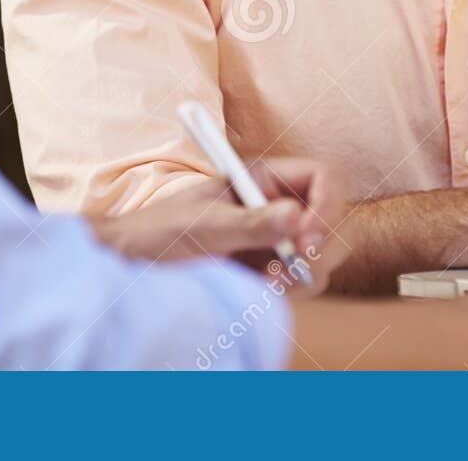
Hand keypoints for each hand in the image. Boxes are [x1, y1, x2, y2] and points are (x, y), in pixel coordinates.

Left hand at [88, 158, 350, 291]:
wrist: (132, 266)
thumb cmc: (159, 231)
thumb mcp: (204, 225)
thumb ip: (251, 222)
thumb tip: (296, 218)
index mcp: (266, 178)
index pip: (324, 179)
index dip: (328, 206)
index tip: (307, 239)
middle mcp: (279, 204)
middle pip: (335, 218)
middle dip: (320, 246)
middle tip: (290, 267)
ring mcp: (278, 237)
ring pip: (324, 255)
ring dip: (304, 272)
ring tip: (265, 280)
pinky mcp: (272, 268)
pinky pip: (304, 280)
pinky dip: (290, 289)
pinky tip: (259, 289)